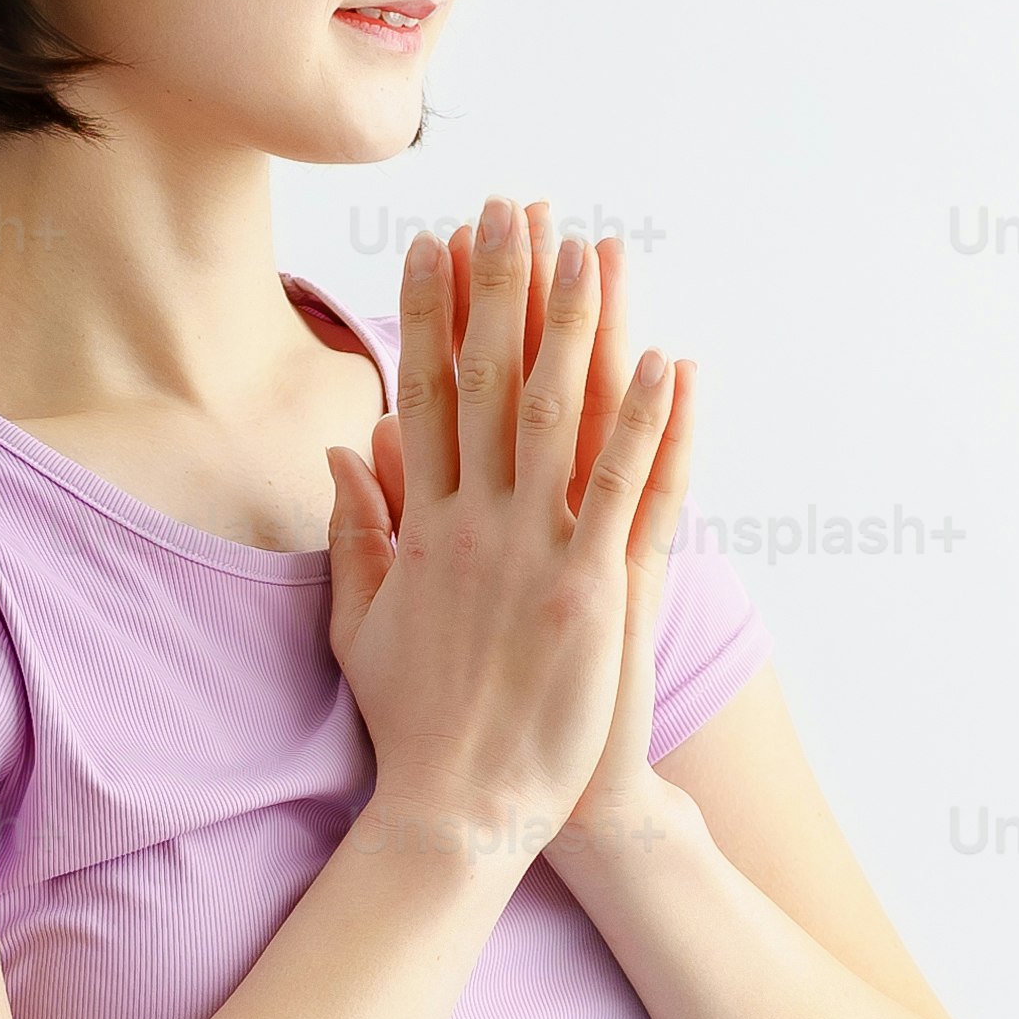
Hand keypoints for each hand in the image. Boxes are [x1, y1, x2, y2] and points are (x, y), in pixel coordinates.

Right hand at [320, 197, 681, 873]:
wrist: (461, 811)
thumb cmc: (417, 724)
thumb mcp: (361, 623)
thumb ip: (357, 534)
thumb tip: (346, 450)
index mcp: (421, 526)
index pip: (423, 393)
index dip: (431, 313)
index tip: (436, 243)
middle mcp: (474, 524)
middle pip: (488, 382)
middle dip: (502, 289)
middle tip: (513, 208)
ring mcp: (534, 554)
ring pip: (560, 417)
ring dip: (580, 328)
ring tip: (596, 252)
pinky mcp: (591, 592)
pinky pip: (627, 492)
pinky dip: (650, 427)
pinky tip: (672, 364)